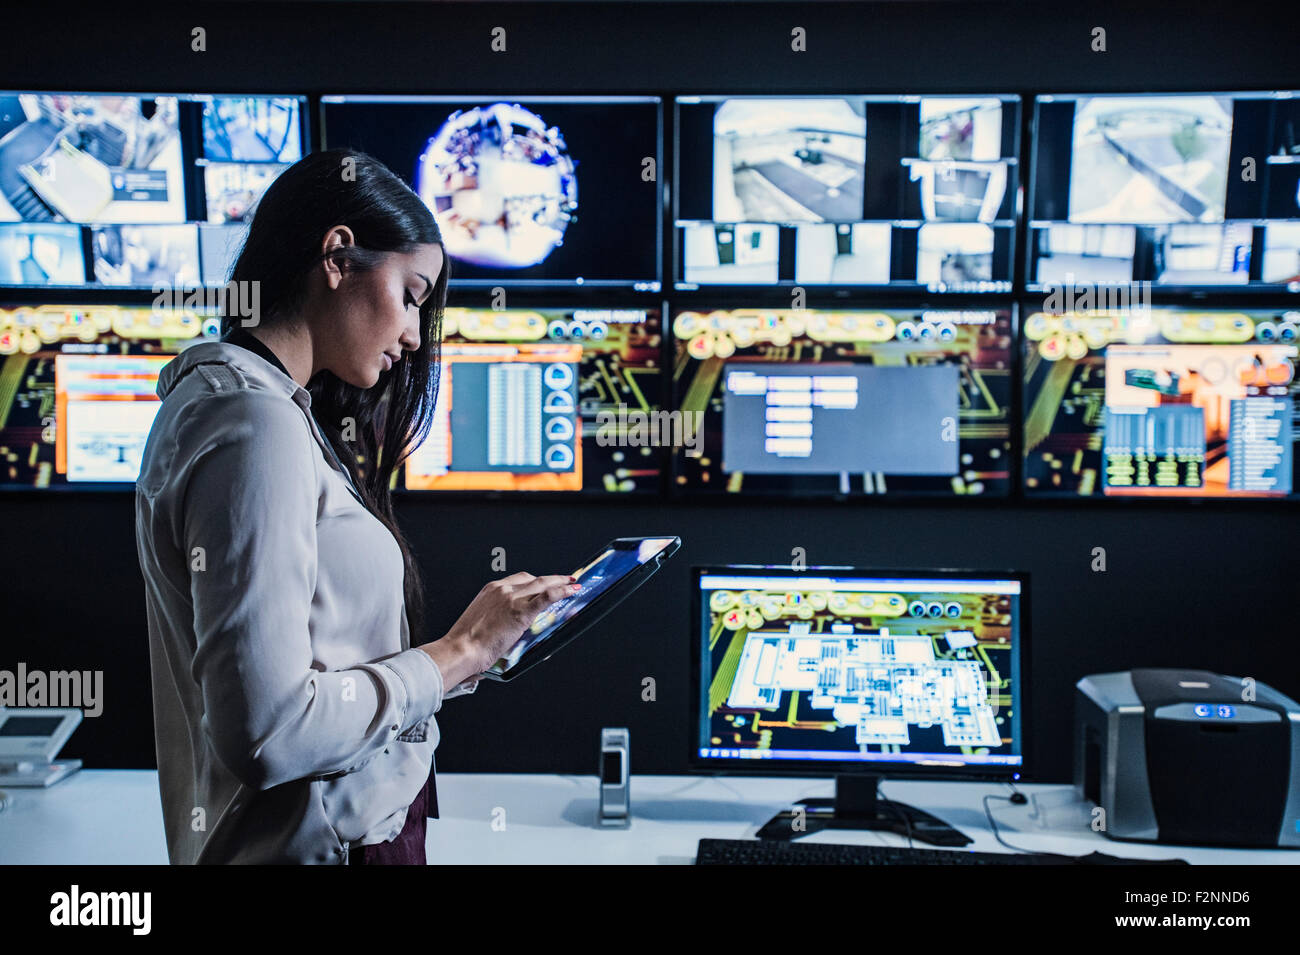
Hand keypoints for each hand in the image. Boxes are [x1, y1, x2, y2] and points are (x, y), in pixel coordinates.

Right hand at [418, 573, 578, 688]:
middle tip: (564, 579)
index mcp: (491, 590)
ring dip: (560, 583)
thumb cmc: (466, 643)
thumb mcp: (481, 622)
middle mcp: (502, 589)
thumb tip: (508, 627)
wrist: (461, 649)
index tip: (544, 583)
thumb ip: (497, 618)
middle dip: (551, 578)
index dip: (535, 581)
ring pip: (542, 584)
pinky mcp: (521, 612)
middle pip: (533, 579)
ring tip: (572, 584)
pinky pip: (546, 597)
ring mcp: (512, 599)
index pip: (519, 579)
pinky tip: (571, 590)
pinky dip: (561, 591)